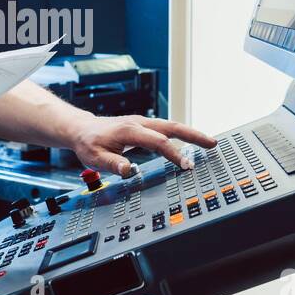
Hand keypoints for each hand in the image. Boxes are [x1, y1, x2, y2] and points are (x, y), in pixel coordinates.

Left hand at [68, 115, 216, 177]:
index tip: (186, 166)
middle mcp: (140, 123)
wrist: (82, 129)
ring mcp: (143, 123)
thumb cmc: (89, 144)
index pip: (159, 142)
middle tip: (212, 144)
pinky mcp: (144, 126)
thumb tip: (128, 171)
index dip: (174, 154)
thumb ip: (112, 164)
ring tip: (208, 143)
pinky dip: (181, 133)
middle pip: (173, 127)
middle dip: (194, 135)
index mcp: (131, 130)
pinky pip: (166, 128)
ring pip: (172, 126)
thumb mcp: (95, 158)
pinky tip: (190, 141)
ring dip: (191, 133)